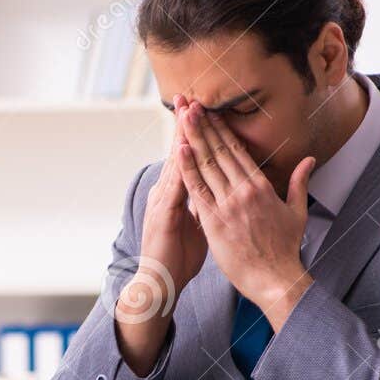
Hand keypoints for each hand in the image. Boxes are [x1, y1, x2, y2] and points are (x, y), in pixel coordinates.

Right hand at [119, 96, 207, 324]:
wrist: (160, 283)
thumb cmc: (178, 257)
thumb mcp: (198, 226)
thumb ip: (205, 204)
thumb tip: (218, 192)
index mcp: (178, 194)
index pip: (190, 158)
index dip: (196, 134)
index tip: (203, 111)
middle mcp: (168, 193)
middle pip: (180, 152)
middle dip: (186, 124)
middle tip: (190, 96)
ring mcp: (163, 202)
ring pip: (175, 163)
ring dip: (180, 136)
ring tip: (185, 111)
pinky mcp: (163, 215)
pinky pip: (173, 187)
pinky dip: (178, 167)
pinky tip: (182, 149)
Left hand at [179, 100, 315, 329]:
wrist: (275, 279)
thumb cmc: (285, 249)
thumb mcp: (297, 212)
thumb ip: (299, 182)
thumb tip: (310, 160)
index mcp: (261, 186)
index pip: (237, 150)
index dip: (222, 129)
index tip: (210, 111)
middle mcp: (244, 190)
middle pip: (220, 151)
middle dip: (204, 125)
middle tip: (191, 102)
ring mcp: (229, 205)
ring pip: (207, 165)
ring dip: (193, 138)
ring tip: (182, 116)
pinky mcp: (215, 221)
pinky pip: (198, 190)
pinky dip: (188, 168)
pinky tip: (180, 149)